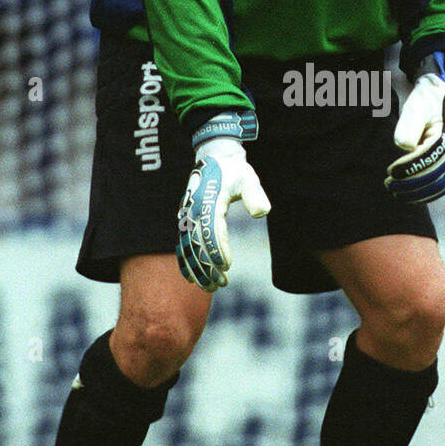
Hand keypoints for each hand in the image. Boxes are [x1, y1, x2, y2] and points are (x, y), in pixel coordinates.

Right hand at [176, 137, 269, 290]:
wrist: (214, 158)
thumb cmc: (234, 171)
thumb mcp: (249, 178)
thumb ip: (255, 194)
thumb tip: (261, 213)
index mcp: (209, 201)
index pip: (211, 230)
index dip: (217, 249)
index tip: (226, 267)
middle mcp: (194, 211)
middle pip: (197, 243)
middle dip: (208, 266)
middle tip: (221, 284)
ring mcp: (188, 217)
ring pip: (188, 248)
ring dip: (197, 269)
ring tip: (210, 287)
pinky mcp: (187, 221)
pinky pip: (183, 245)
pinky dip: (186, 262)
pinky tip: (193, 279)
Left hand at [384, 57, 444, 202]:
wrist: (437, 96)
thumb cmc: (425, 100)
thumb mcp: (415, 107)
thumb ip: (409, 126)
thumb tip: (405, 148)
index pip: (429, 158)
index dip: (408, 168)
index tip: (390, 172)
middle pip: (434, 175)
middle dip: (410, 183)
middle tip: (388, 184)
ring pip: (438, 184)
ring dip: (416, 192)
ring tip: (395, 190)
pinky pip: (441, 184)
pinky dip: (425, 192)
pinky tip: (408, 194)